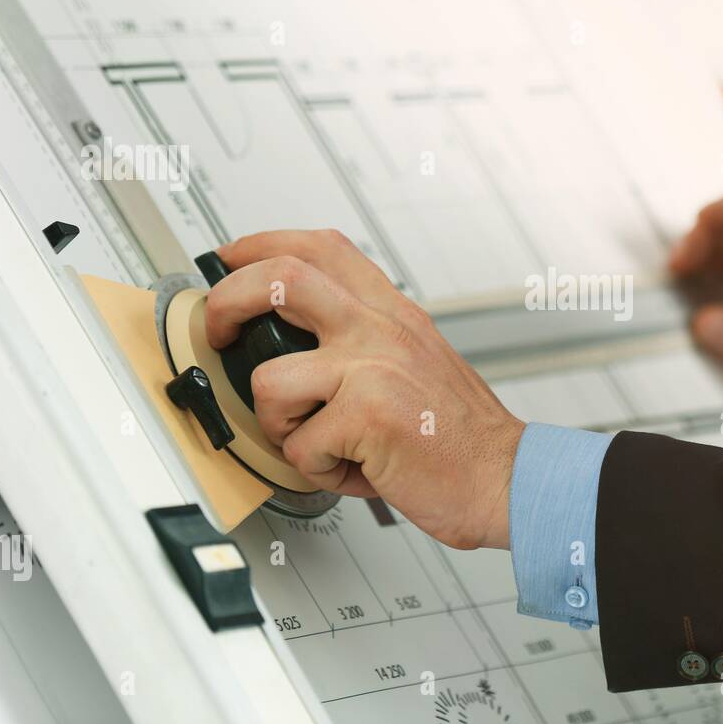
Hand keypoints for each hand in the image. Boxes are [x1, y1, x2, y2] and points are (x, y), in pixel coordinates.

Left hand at [205, 230, 523, 548]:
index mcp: (394, 313)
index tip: (231, 260)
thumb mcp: (420, 361)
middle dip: (226, 302)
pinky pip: (299, 446)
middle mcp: (383, 330)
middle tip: (216, 331)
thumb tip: (295, 345)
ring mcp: (373, 369)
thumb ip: (368, 342)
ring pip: (271, 380)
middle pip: (281, 277)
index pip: (321, 247)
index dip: (261, 246)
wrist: (506, 478)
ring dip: (278, 423)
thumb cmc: (461, 435)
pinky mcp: (367, 416)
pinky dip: (317, 470)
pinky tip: (352, 468)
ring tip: (314, 439)